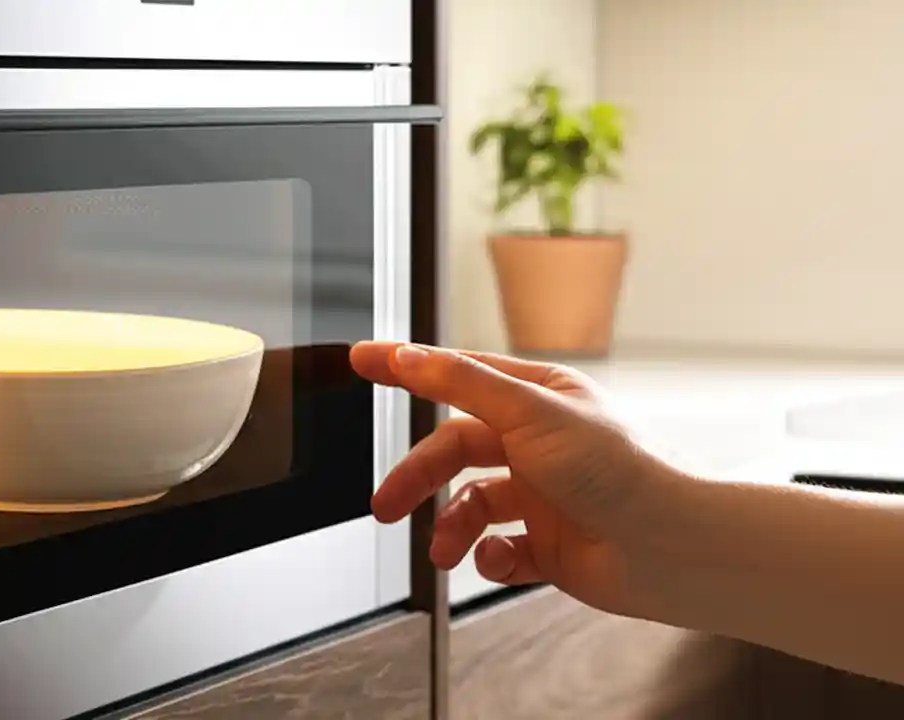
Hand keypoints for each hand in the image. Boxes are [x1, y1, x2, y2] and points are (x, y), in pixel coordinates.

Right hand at [351, 342, 689, 618]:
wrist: (672, 549)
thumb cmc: (618, 469)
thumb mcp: (530, 411)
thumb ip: (461, 383)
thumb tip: (409, 356)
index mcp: (538, 398)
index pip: (457, 374)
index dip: (408, 368)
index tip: (361, 361)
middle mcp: (538, 443)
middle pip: (454, 451)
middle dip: (417, 478)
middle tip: (385, 505)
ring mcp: (543, 495)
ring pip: (471, 505)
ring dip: (450, 528)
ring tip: (444, 551)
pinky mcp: (550, 545)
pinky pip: (498, 550)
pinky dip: (489, 558)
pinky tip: (496, 561)